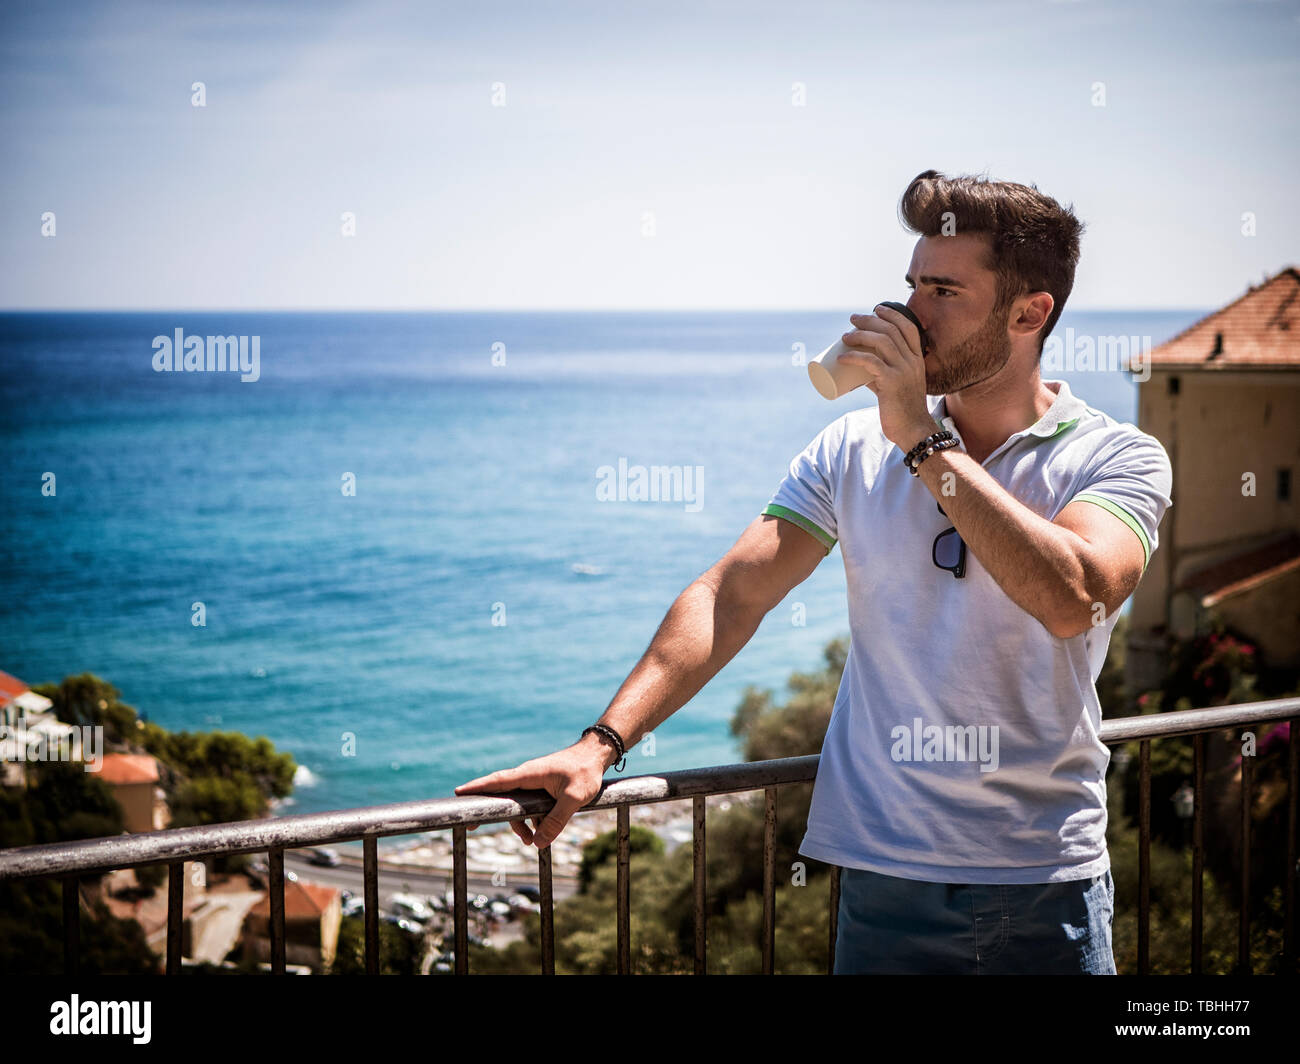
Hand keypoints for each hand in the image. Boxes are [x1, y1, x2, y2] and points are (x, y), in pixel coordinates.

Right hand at [453, 733, 612, 847]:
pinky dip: (534, 819)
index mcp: (529, 774)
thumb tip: (540, 843)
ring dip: (522, 824)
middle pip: (503, 797)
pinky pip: (530, 806)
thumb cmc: (585, 771)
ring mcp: (534, 782)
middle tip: (471, 828)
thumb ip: (557, 820)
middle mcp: (527, 777)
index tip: (458, 793)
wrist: (597, 756)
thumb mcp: (574, 798)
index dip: (477, 788)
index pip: (497, 781)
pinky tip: (544, 830)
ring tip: (531, 840)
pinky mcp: (541, 788)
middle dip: (493, 814)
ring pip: (518, 806)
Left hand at [837, 303, 934, 449]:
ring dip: (860, 334)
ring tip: (844, 336)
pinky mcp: (892, 383)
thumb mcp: (896, 386)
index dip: (892, 314)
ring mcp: (903, 371)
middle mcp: (912, 361)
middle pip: (891, 330)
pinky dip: (854, 357)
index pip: (908, 327)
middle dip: (870, 320)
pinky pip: (871, 363)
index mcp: (917, 359)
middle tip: (852, 319)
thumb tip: (861, 372)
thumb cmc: (901, 409)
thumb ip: (882, 376)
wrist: (913, 430)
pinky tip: (841, 357)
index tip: (876, 309)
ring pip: (881, 342)